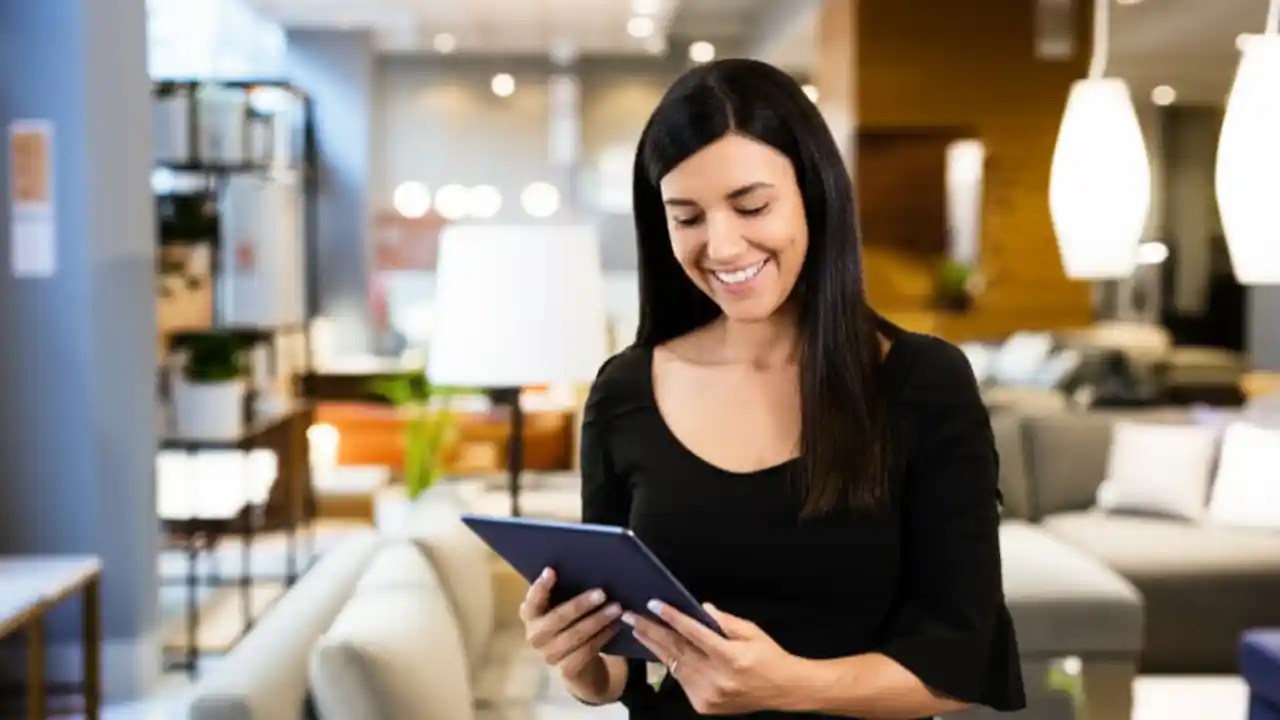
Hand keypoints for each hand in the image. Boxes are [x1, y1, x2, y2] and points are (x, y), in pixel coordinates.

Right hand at [519, 568, 622, 685]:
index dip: (540, 587)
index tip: (551, 570)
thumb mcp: (565, 610)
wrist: (579, 668)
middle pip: (556, 619)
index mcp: (530, 616)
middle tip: (602, 593)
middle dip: (580, 604)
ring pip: (575, 635)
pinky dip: (603, 636)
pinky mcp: (566, 670)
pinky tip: (615, 626)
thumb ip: (566, 592)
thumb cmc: (571, 627)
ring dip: (598, 620)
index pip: (531, 601)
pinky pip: (586, 651)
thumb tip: (587, 568)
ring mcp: (549, 656)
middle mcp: (534, 636)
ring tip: (616, 608)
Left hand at [622, 600, 803, 714]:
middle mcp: (717, 678)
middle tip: (631, 616)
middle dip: (651, 630)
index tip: (654, 604)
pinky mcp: (703, 705)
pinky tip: (658, 649)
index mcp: (730, 657)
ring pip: (674, 665)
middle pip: (676, 650)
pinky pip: (681, 680)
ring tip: (638, 629)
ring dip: (654, 646)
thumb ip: (724, 621)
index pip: (693, 633)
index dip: (672, 617)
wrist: (783, 690)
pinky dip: (670, 664)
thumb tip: (700, 609)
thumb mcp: (751, 631)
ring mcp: (708, 695)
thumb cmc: (768, 656)